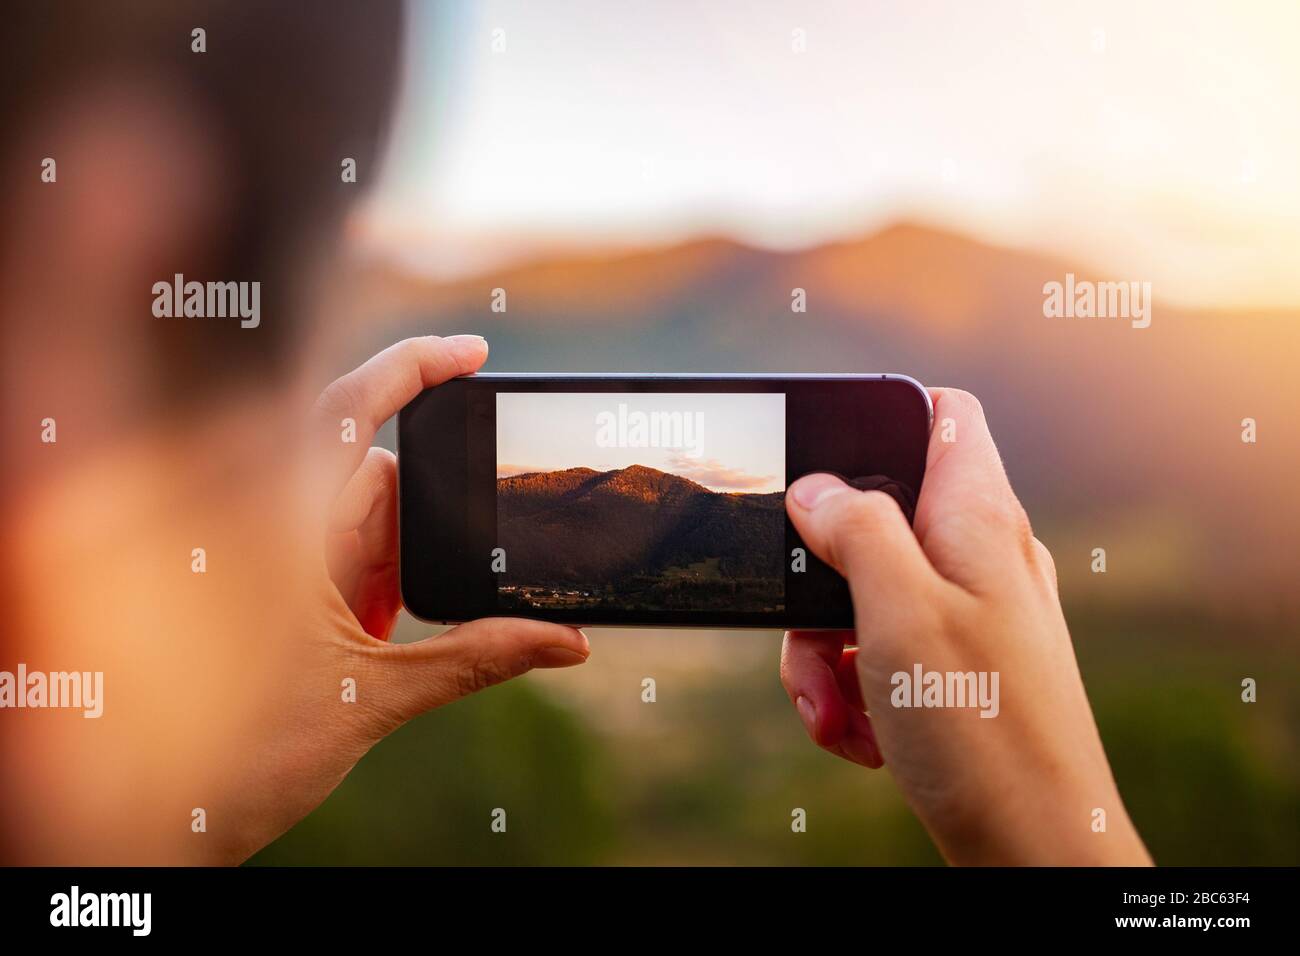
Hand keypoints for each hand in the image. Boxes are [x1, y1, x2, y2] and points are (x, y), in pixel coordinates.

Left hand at [206, 335, 589, 862]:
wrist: (164, 817)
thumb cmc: (238, 756)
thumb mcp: (371, 699)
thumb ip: (474, 660)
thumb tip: (569, 643)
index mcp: (277, 528)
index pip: (348, 411)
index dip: (412, 367)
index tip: (474, 353)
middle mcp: (269, 528)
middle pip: (370, 481)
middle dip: (413, 533)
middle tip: (403, 608)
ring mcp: (265, 557)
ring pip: (354, 525)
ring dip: (386, 570)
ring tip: (370, 642)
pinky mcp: (267, 589)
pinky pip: (334, 559)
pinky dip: (366, 587)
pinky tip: (364, 640)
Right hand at [780, 388, 1150, 864]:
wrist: (1035, 850)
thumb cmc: (982, 731)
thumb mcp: (901, 613)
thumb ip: (857, 529)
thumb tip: (817, 486)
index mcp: (978, 518)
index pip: (941, 414)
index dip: (877, 417)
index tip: (818, 461)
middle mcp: (981, 556)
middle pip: (876, 519)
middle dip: (822, 579)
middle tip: (811, 633)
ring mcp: (973, 613)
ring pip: (869, 594)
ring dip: (829, 649)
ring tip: (836, 706)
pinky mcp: (959, 668)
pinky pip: (887, 650)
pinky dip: (858, 686)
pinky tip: (862, 733)